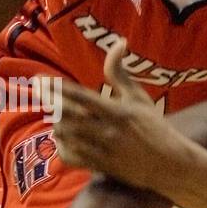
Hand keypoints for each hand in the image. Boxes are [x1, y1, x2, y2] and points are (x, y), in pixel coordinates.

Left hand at [54, 40, 182, 189]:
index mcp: (117, 112)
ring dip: (56, 122)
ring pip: (66, 135)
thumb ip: (121, 73)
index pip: (80, 97)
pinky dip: (61, 146)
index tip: (40, 78)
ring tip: (52, 112)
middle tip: (38, 90)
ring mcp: (102, 150)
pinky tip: (62, 138)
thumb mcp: (139, 98)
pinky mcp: (100, 165)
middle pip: (67, 115)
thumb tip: (119, 42)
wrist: (168, 163)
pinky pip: (71, 157)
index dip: (56, 87)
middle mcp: (107, 131)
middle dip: (49, 101)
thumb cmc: (155, 127)